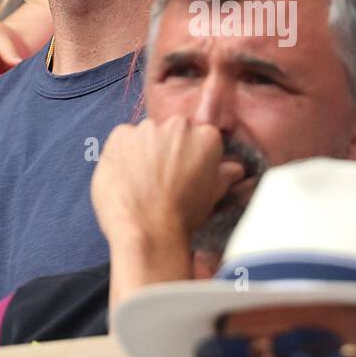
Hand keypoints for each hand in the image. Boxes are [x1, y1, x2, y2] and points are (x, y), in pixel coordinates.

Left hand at [91, 116, 244, 247]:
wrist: (146, 230)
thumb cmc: (181, 217)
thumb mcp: (212, 196)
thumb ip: (224, 175)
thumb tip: (234, 169)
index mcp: (206, 137)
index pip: (199, 136)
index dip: (191, 155)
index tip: (184, 170)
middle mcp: (179, 126)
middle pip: (172, 132)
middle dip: (168, 150)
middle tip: (162, 178)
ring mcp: (148, 129)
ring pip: (146, 135)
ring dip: (144, 151)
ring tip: (141, 182)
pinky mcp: (121, 135)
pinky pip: (122, 139)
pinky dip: (123, 154)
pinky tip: (125, 177)